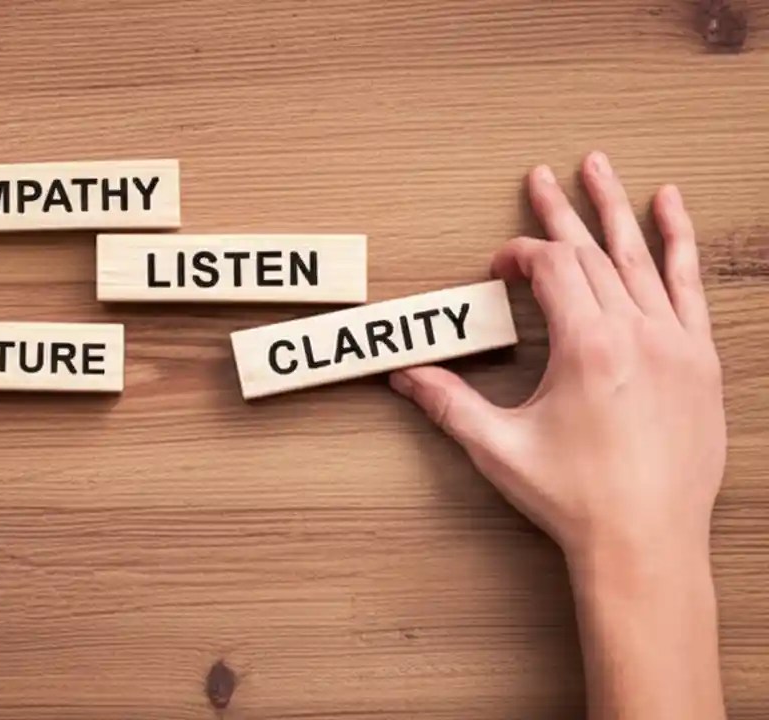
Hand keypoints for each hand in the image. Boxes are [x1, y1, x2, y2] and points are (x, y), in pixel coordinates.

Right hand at [390, 151, 724, 569]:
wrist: (645, 543)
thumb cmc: (574, 498)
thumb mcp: (498, 448)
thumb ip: (448, 403)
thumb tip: (404, 376)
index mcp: (587, 346)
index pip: (552, 268)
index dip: (520, 255)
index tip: (499, 269)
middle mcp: (636, 333)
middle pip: (593, 251)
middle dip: (561, 212)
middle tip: (543, 174)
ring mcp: (676, 343)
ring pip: (641, 257)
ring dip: (617, 209)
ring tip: (600, 167)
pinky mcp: (700, 362)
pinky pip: (689, 286)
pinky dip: (679, 244)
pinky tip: (672, 210)